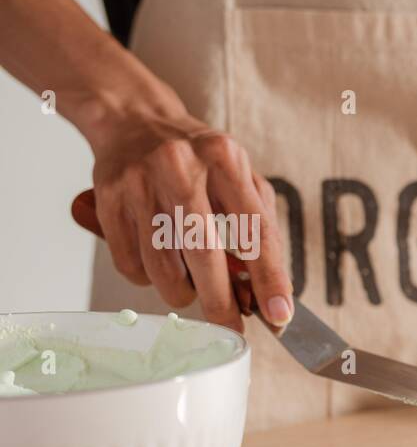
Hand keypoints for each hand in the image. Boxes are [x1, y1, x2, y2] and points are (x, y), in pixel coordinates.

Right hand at [70, 111, 292, 331]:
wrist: (135, 121)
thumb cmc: (198, 160)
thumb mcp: (240, 177)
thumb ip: (259, 227)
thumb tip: (273, 290)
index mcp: (225, 159)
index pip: (255, 231)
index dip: (270, 279)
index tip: (279, 315)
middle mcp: (180, 166)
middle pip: (204, 254)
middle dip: (221, 302)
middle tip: (231, 325)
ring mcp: (138, 182)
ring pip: (162, 268)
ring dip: (182, 293)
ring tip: (191, 287)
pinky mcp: (108, 199)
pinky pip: (130, 264)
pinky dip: (148, 279)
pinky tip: (158, 263)